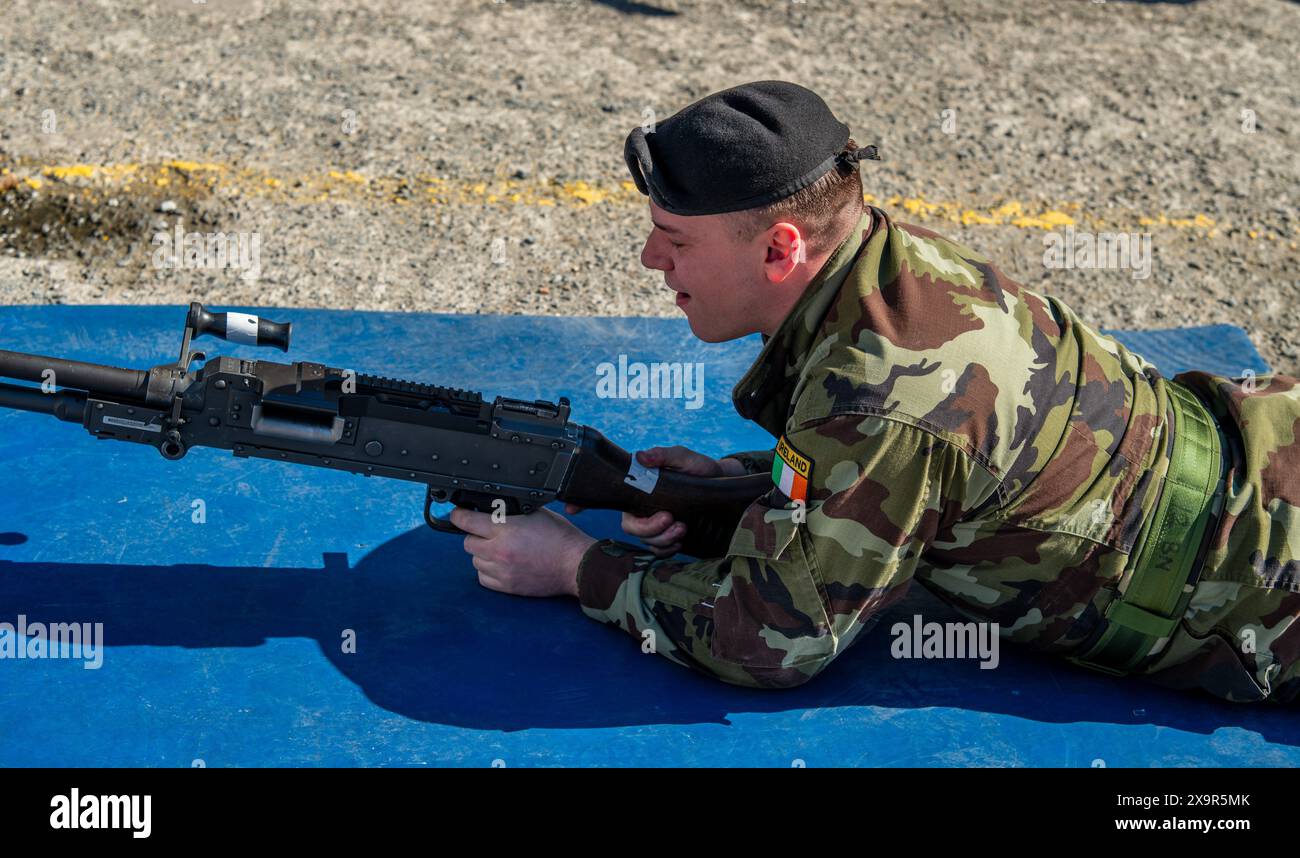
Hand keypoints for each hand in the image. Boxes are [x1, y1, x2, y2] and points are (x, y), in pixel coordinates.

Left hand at [451, 506, 596, 597]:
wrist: (575, 565)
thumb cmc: (560, 538)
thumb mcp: (535, 513)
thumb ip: (510, 511)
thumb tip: (489, 508)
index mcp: (505, 529)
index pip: (466, 521)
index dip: (459, 515)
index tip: (457, 514)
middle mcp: (499, 550)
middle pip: (468, 542)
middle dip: (476, 535)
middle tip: (490, 534)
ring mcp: (501, 570)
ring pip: (475, 560)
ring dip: (483, 554)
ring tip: (501, 550)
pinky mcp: (506, 586)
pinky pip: (483, 578)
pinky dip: (488, 571)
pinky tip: (502, 565)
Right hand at [617, 446, 746, 557]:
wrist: (719, 481)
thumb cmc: (698, 467)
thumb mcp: (683, 457)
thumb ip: (663, 455)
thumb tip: (640, 456)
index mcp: (641, 492)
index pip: (628, 515)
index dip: (642, 523)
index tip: (667, 515)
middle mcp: (643, 509)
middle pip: (635, 531)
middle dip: (656, 533)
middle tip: (680, 526)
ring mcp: (654, 523)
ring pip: (648, 542)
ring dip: (665, 541)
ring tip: (684, 529)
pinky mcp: (667, 534)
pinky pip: (659, 550)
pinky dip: (668, 550)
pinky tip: (680, 542)